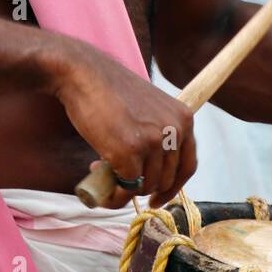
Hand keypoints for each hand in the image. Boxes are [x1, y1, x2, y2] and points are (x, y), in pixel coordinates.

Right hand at [54, 44, 195, 209]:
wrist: (83, 73)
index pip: (188, 166)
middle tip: (118, 180)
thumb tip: (152, 175)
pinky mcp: (129, 152)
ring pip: (146, 185)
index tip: (157, 198)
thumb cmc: (110, 91)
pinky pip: (126, 187)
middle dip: (142, 187)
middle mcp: (174, 131)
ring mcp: (153, 142)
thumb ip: (157, 135)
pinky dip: (113, 192)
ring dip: (124, 188)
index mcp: (184, 118)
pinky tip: (97, 174)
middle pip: (166, 180)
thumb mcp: (149, 109)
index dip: (173, 187)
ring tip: (102, 170)